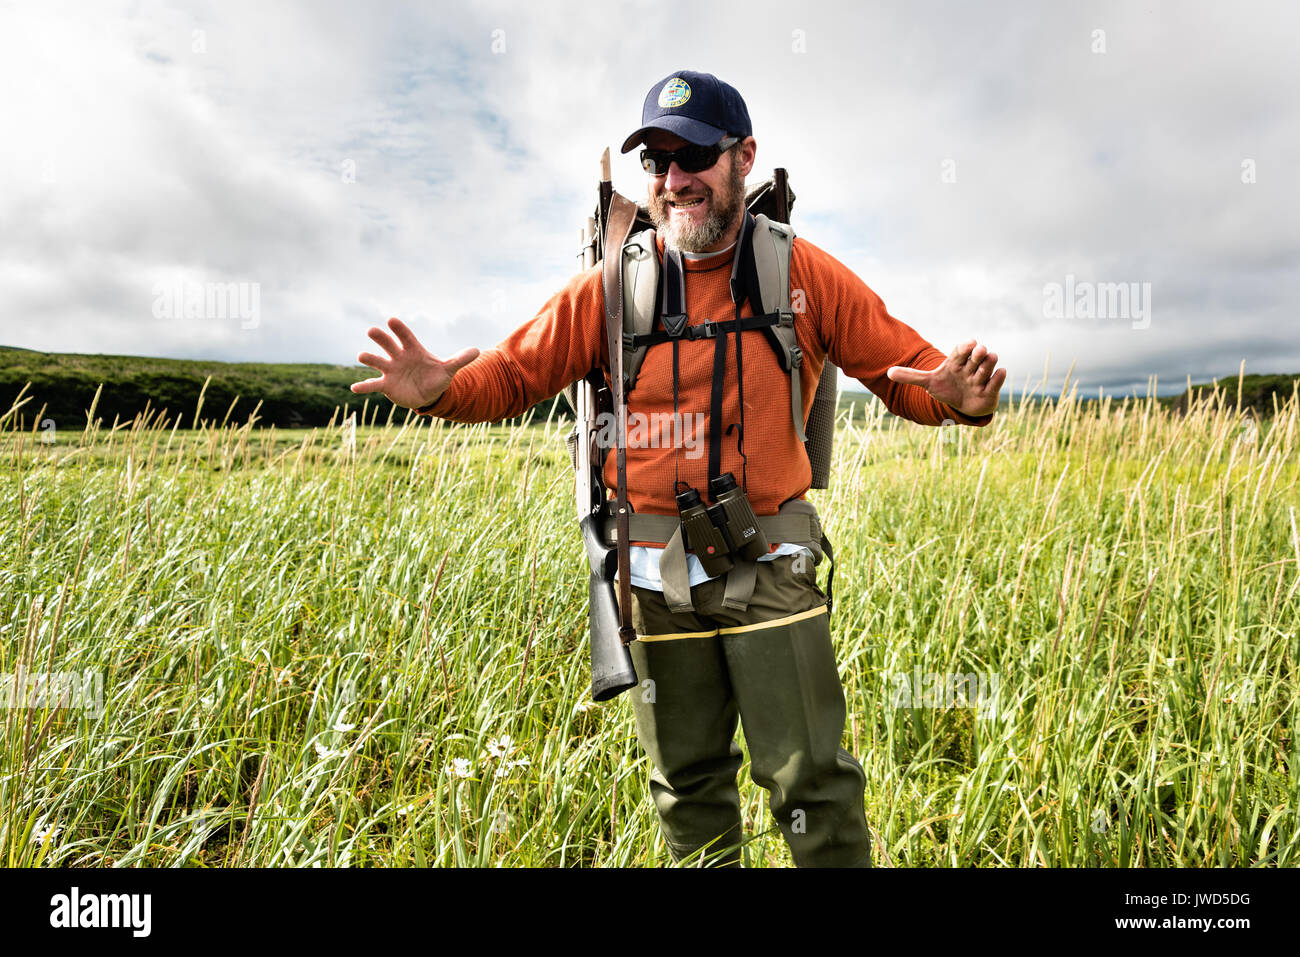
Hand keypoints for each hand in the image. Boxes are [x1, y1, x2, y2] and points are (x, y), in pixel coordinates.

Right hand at [350, 317, 479, 410]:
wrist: (429, 395)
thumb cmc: (436, 377)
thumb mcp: (449, 370)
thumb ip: (459, 359)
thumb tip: (477, 350)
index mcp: (413, 350)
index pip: (405, 337)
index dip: (399, 329)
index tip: (391, 320)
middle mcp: (399, 357)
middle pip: (388, 345)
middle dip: (381, 338)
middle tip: (372, 330)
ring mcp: (391, 370)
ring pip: (378, 362)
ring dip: (369, 358)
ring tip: (361, 356)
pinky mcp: (386, 385)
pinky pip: (373, 385)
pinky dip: (363, 386)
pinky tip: (354, 388)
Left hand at [886, 339, 1006, 417]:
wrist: (962, 405)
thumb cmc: (946, 388)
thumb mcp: (929, 382)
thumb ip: (911, 377)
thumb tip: (888, 373)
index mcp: (956, 362)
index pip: (961, 350)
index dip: (965, 346)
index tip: (969, 343)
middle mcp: (970, 368)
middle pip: (976, 357)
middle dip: (978, 353)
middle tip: (979, 350)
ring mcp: (981, 379)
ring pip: (987, 367)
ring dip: (989, 362)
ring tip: (991, 357)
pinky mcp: (989, 391)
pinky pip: (996, 382)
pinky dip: (998, 378)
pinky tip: (1000, 372)